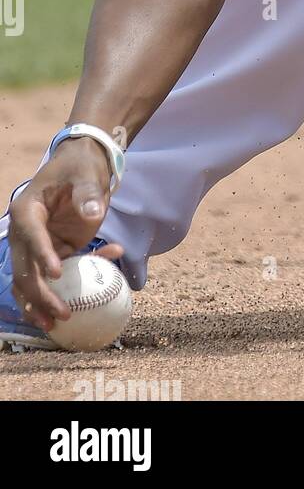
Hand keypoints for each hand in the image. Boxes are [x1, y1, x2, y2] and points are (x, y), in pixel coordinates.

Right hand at [7, 137, 123, 330]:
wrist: (83, 164)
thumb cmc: (81, 166)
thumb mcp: (85, 174)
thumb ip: (88, 193)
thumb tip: (93, 214)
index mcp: (27, 210)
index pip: (31, 235)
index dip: (41, 255)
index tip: (56, 274)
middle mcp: (25, 232)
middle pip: (25, 268)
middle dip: (39, 293)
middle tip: (61, 311)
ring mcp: (38, 245)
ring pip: (31, 280)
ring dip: (40, 303)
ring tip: (56, 324)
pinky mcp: (53, 252)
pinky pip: (57, 275)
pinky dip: (69, 286)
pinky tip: (87, 297)